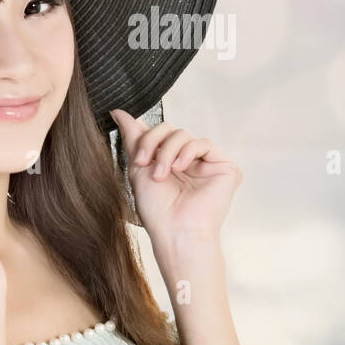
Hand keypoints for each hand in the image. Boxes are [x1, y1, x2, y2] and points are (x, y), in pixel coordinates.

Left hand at [109, 109, 241, 242]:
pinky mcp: (225, 167)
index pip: (158, 135)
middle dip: (152, 142)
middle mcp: (188, 161)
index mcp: (169, 162)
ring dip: (167, 151)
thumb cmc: (156, 208)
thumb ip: (134, 139)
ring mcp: (207, 164)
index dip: (145, 135)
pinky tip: (180, 168)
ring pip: (183, 134)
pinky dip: (187, 152)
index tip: (127, 137)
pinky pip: (204, 143)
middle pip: (169, 130)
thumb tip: (119, 113)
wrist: (174, 231)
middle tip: (142, 162)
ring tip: (161, 174)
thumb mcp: (138, 168)